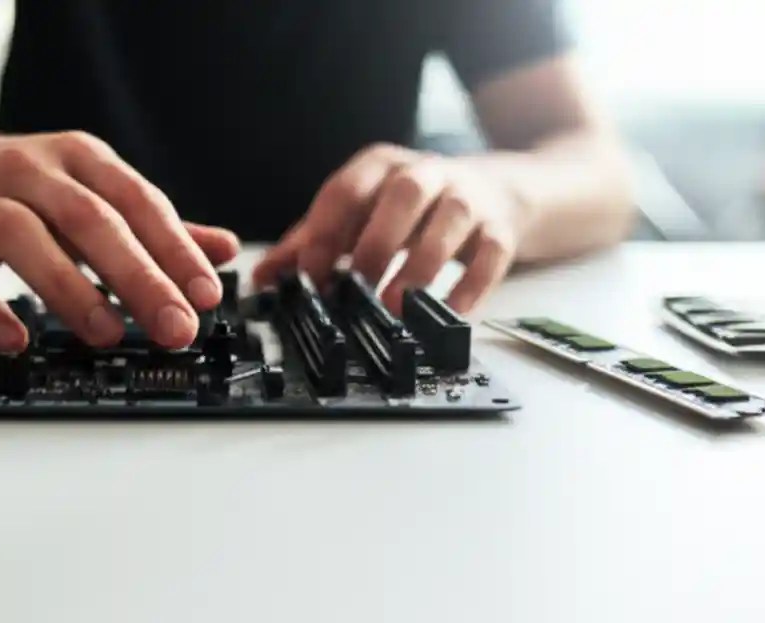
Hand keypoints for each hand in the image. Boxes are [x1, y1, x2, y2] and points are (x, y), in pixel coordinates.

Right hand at [0, 130, 239, 351]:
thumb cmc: (22, 184)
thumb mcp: (90, 190)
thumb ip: (154, 226)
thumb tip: (224, 251)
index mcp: (80, 158)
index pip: (138, 202)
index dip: (176, 249)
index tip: (206, 294)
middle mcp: (31, 171)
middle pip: (91, 221)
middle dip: (139, 277)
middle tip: (174, 325)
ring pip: (25, 239)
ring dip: (71, 289)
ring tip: (108, 334)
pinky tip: (14, 339)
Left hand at [252, 144, 521, 314]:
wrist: (502, 191)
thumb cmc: (415, 209)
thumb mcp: (363, 215)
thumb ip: (314, 242)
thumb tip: (263, 278)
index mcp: (381, 167)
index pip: (346, 191)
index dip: (325, 234)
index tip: (308, 276)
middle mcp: (426, 173)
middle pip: (402, 196)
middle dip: (376, 244)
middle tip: (356, 292)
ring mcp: (468, 197)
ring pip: (450, 220)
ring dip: (421, 265)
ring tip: (397, 308)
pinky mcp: (501, 227)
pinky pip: (490, 253)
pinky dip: (471, 285)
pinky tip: (449, 314)